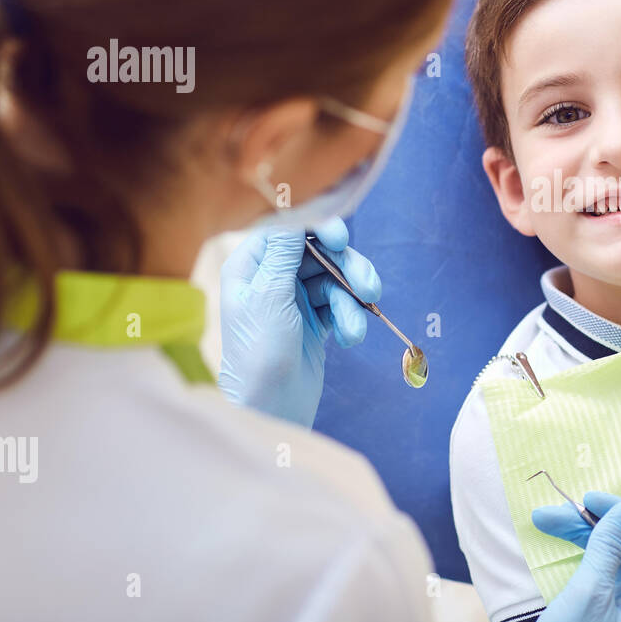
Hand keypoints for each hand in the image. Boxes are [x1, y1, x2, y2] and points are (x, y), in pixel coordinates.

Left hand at [218, 216, 380, 428]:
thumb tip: (294, 214)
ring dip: (352, 299)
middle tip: (368, 286)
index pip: (286, 230)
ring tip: (357, 327)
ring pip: (335, 279)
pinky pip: (341, 304)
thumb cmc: (259, 352)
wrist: (269, 407)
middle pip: (319, 252)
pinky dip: (350, 318)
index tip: (341, 238)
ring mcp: (295, 299)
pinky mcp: (315, 321)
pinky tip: (350, 338)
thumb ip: (285, 252)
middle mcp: (273, 278)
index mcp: (251, 266)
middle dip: (346, 268)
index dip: (316, 227)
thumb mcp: (270, 296)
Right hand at [531, 492, 620, 621]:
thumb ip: (609, 549)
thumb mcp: (589, 594)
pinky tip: (560, 541)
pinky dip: (579, 555)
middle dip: (590, 524)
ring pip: (608, 558)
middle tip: (554, 512)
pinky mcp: (602, 613)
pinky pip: (597, 573)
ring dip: (578, 535)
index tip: (588, 500)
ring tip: (544, 520)